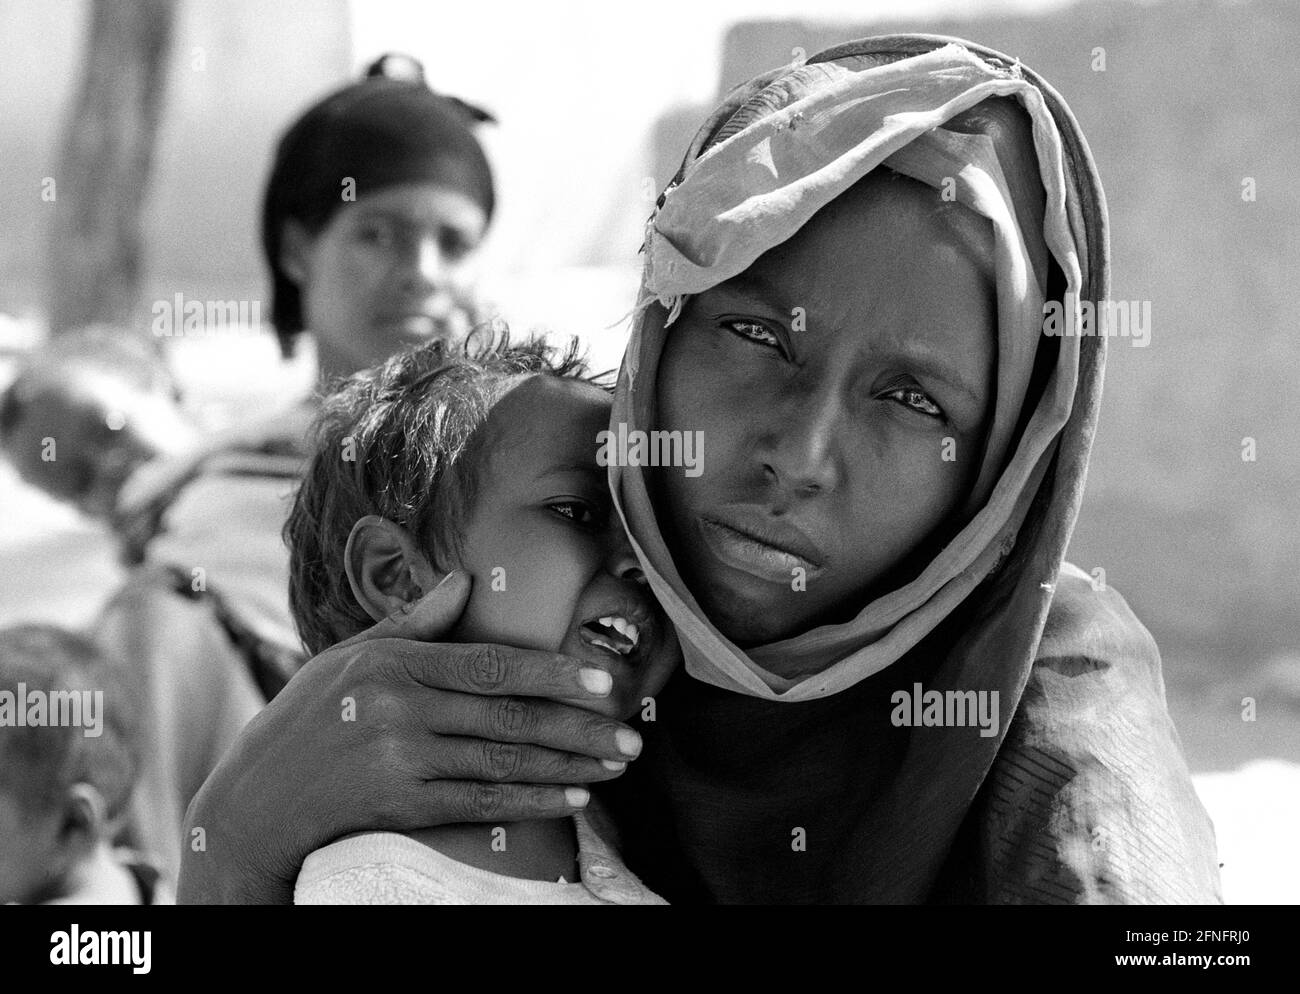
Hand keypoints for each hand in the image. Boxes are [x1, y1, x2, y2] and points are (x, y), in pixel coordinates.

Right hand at [177, 571, 641, 903]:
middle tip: (633, 734)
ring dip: (569, 767)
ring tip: (617, 765)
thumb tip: (465, 578)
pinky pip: (482, 803)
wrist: (255, 799)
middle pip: (510, 717)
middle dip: (580, 728)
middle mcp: (401, 712)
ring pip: (505, 762)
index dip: (555, 674)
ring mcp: (402, 762)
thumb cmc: (308, 716)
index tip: (605, 682)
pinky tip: (573, 799)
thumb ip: (415, 622)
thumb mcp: (353, 655)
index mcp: (395, 664)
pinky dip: (532, 801)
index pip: (493, 665)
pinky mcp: (403, 808)